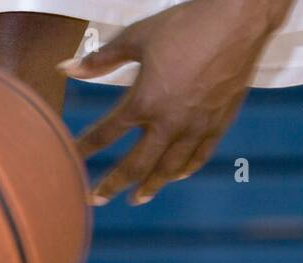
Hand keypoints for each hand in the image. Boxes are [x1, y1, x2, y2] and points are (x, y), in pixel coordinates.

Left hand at [61, 0, 294, 204]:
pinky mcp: (218, 124)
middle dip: (113, 184)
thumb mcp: (137, 38)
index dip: (86, 148)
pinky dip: (184, 170)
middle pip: (135, 164)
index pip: (106, 132)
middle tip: (96, 199)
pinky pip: (199, 156)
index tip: (71, 159)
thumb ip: (101, 59)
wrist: (237, 23)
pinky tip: (175, 176)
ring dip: (150, 186)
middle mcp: (169, 122)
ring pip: (169, 168)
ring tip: (137, 199)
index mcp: (145, 101)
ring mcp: (196, 127)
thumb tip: (66, 69)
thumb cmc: (185, 25)